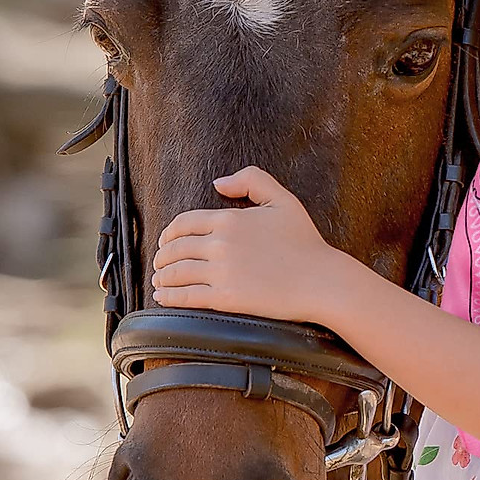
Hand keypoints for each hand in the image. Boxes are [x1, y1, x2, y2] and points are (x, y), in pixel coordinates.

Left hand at [152, 166, 337, 323]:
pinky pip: (185, 297)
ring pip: (176, 273)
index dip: (169, 232)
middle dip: (162, 255)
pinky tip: (163, 297)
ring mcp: (221, 272)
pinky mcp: (225, 298)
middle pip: (175, 248)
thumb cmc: (304, 241)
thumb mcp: (283, 199)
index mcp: (230, 219)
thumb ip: (252, 180)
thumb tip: (218, 183)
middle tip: (160, 262)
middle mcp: (220, 244)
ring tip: (160, 280)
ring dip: (161, 276)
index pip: (184, 223)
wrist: (320, 279)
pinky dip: (168, 297)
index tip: (166, 240)